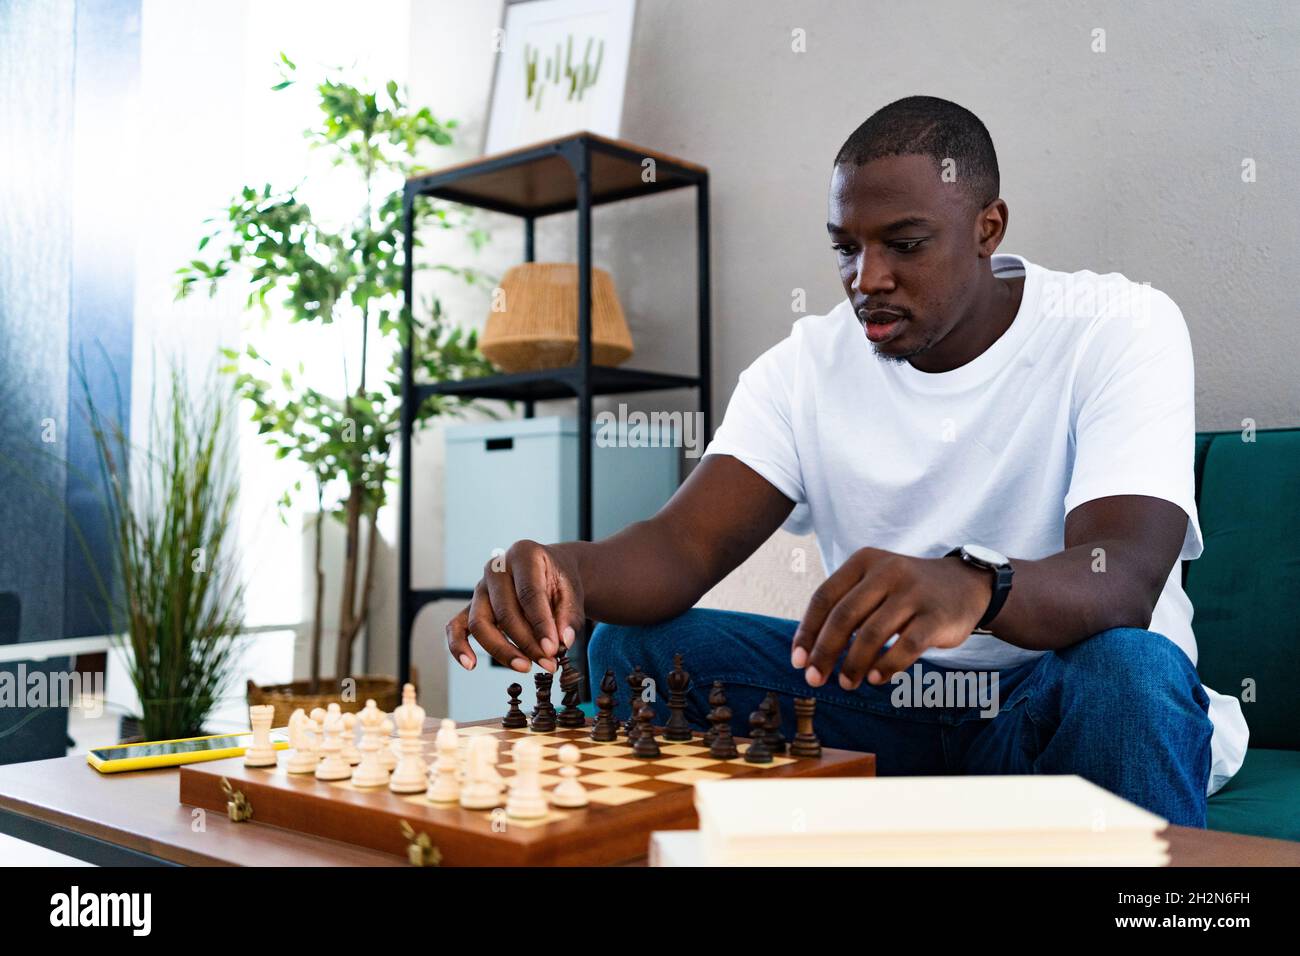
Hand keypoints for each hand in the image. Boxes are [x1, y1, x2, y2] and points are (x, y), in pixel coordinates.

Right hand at [444, 540, 585, 674]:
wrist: (549, 572)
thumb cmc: (559, 581)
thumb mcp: (572, 592)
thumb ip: (568, 616)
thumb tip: (562, 642)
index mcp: (523, 554)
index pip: (529, 593)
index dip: (541, 624)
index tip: (553, 648)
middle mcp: (496, 568)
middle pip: (504, 612)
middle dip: (526, 642)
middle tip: (548, 662)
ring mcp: (480, 587)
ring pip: (480, 623)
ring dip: (502, 650)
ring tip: (526, 667)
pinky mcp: (471, 605)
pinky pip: (456, 626)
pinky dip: (459, 646)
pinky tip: (470, 665)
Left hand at [790, 547, 991, 688]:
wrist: (966, 585)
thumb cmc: (906, 592)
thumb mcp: (874, 585)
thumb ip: (845, 609)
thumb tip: (810, 652)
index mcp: (864, 561)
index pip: (824, 597)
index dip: (808, 631)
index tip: (798, 661)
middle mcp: (887, 572)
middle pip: (844, 616)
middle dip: (825, 652)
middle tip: (814, 678)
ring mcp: (914, 593)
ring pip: (873, 634)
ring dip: (853, 664)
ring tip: (846, 683)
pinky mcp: (937, 616)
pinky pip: (906, 647)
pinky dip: (887, 666)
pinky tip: (875, 679)